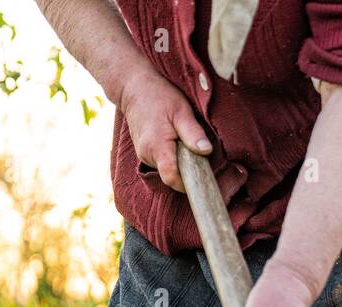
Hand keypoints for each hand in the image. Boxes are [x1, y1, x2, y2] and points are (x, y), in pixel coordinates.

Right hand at [117, 69, 211, 191]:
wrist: (134, 88)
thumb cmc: (159, 96)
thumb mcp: (181, 111)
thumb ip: (193, 133)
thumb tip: (206, 152)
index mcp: (157, 147)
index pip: (171, 178)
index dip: (186, 184)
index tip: (201, 181)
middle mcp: (147, 155)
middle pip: (170, 174)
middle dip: (186, 170)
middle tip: (199, 154)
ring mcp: (143, 155)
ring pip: (166, 168)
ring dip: (179, 161)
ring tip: (185, 141)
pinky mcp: (143, 152)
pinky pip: (161, 161)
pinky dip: (171, 155)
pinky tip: (175, 140)